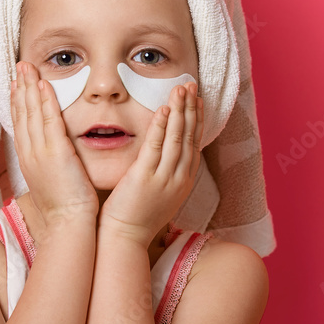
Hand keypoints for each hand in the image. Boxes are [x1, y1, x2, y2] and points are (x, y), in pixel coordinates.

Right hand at [10, 61, 99, 225]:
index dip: (17, 103)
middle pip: (21, 114)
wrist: (67, 224)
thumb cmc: (65, 208)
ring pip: (31, 113)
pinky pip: (49, 120)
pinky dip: (45, 100)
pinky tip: (43, 84)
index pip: (20, 125)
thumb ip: (51, 165)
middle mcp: (29, 153)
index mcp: (28, 160)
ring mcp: (40, 152)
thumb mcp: (52, 182)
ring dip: (28, 87)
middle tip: (18, 68)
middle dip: (19, 89)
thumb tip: (54, 156)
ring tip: (26, 67)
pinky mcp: (55, 152)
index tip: (16, 85)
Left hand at [99, 81, 202, 247]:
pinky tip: (163, 110)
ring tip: (181, 89)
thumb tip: (166, 156)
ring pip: (176, 138)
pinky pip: (155, 147)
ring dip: (180, 111)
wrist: (126, 238)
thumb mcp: (160, 193)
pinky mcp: (145, 178)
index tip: (197, 99)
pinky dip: (161, 127)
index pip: (194, 143)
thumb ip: (165, 173)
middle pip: (189, 136)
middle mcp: (179, 178)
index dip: (197, 119)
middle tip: (191, 85)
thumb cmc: (138, 216)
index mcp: (184, 181)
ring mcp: (164, 178)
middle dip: (191, 108)